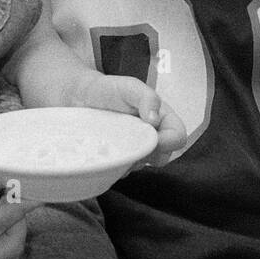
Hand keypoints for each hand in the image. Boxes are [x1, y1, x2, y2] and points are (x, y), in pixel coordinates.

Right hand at [0, 140, 34, 258]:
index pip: (2, 223)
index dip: (22, 205)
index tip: (39, 193)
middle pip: (15, 244)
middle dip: (19, 220)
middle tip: (9, 196)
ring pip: (12, 255)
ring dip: (14, 232)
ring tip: (0, 208)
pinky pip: (4, 258)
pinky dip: (6, 239)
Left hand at [71, 74, 186, 164]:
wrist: (81, 97)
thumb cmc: (109, 90)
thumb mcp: (130, 87)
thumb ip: (147, 97)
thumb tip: (155, 120)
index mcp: (162, 119)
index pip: (178, 137)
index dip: (169, 142)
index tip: (152, 139)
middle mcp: (152, 137)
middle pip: (163, 157)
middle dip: (147, 154)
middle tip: (128, 142)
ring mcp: (135, 150)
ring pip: (142, 166)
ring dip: (130, 160)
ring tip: (112, 143)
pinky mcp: (119, 160)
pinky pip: (123, 171)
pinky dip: (115, 166)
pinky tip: (104, 151)